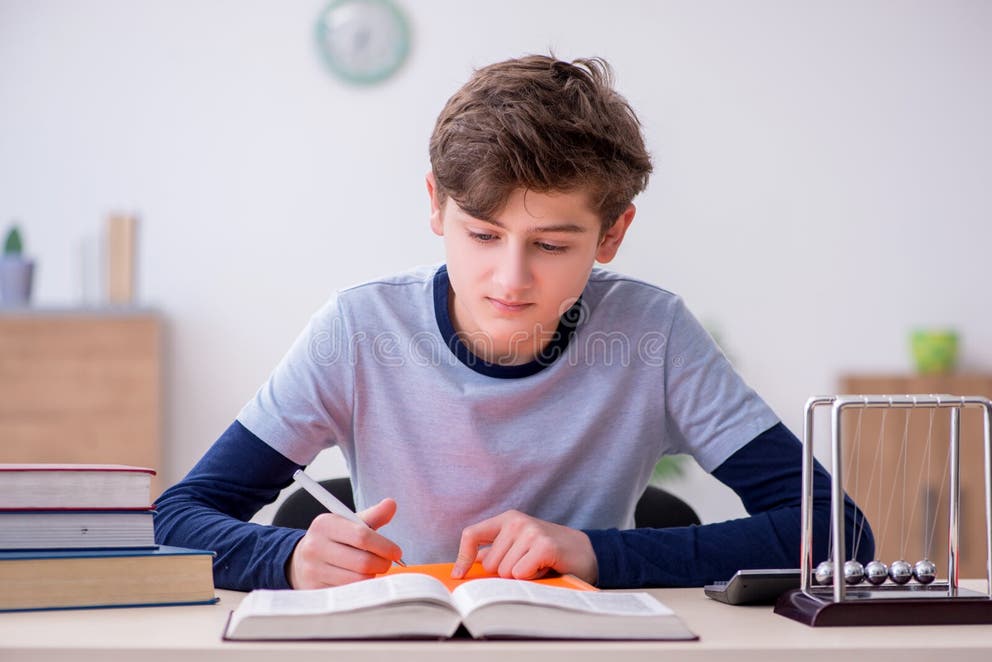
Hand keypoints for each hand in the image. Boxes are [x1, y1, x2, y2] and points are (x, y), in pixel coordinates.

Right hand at [287, 498, 403, 588]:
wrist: (302, 560)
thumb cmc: (334, 540)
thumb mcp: (349, 524)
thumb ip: (373, 515)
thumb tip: (391, 504)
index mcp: (325, 524)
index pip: (362, 536)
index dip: (384, 546)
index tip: (396, 552)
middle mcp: (315, 547)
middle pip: (363, 562)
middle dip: (382, 564)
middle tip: (387, 563)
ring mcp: (313, 570)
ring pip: (358, 580)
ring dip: (372, 577)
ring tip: (372, 570)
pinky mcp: (315, 590)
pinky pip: (349, 594)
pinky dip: (360, 589)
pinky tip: (360, 581)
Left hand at [451, 510, 597, 584]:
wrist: (586, 552)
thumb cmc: (548, 552)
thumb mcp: (518, 546)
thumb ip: (494, 553)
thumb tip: (464, 567)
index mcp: (506, 519)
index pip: (472, 535)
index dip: (462, 557)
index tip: (458, 575)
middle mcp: (516, 521)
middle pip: (490, 564)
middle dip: (506, 573)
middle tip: (526, 565)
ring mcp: (530, 531)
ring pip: (505, 572)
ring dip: (521, 576)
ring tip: (537, 566)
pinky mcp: (543, 545)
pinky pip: (521, 574)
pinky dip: (532, 578)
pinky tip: (545, 568)